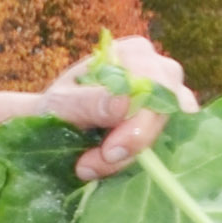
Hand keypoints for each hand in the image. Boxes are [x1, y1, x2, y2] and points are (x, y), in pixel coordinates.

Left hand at [0, 33, 194, 186]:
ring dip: (134, 157)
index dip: (139, 123)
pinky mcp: (165, 126)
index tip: (108, 151)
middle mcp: (158, 70)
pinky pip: (170, 148)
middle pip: (169, 110)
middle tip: (90, 167)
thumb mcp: (60, 106)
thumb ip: (88, 102)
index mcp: (134, 53)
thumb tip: (123, 103)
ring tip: (89, 167)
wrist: (49, 129)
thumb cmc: (54, 111)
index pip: (156, 85)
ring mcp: (166, 100)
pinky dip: (142, 162)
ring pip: (172, 133)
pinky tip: (110, 169)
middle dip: (134, 144)